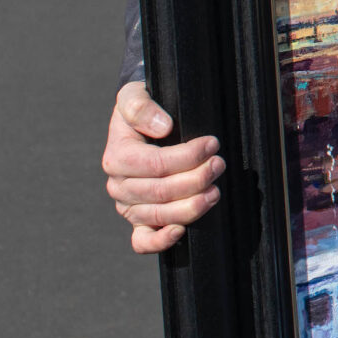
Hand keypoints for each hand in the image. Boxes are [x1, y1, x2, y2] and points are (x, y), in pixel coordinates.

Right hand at [103, 81, 224, 254]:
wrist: (141, 125)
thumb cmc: (141, 110)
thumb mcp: (134, 96)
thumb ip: (140, 106)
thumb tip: (162, 126)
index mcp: (117, 158)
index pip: (155, 165)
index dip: (188, 156)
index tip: (212, 143)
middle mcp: (119, 186)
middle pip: (161, 192)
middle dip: (197, 179)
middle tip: (220, 164)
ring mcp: (129, 206)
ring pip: (158, 217)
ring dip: (191, 207)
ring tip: (215, 192)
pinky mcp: (139, 221)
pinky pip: (143, 241)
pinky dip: (160, 241)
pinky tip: (181, 231)